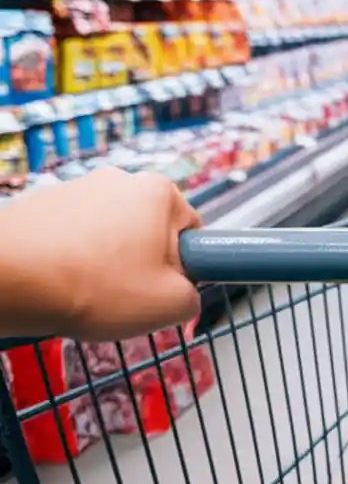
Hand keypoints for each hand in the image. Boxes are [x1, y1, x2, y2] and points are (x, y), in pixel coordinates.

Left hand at [0, 167, 201, 340]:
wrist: (7, 278)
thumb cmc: (94, 287)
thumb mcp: (170, 305)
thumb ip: (193, 296)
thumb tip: (184, 294)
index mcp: (159, 192)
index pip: (191, 231)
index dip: (183, 267)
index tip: (162, 290)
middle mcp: (120, 178)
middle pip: (149, 230)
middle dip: (142, 263)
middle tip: (127, 295)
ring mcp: (77, 187)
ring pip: (109, 233)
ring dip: (106, 262)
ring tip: (87, 293)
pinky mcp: (42, 201)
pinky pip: (72, 234)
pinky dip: (71, 257)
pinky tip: (60, 282)